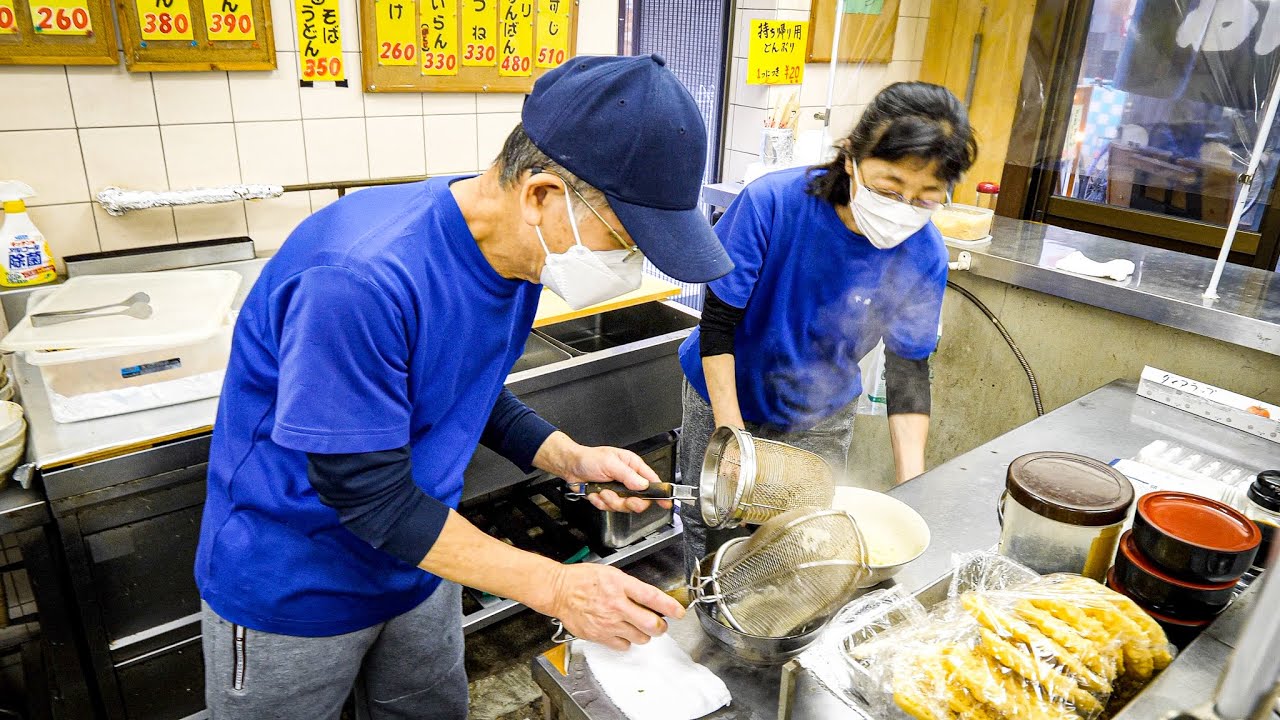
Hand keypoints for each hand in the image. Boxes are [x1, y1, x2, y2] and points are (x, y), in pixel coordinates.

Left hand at [535, 432, 669, 512]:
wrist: (570, 467)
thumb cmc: (589, 458)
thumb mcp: (610, 463)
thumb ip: (628, 475)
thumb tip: (643, 484)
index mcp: (633, 467)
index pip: (652, 481)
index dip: (660, 493)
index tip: (666, 501)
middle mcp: (628, 480)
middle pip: (640, 500)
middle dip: (630, 502)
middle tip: (625, 499)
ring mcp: (618, 491)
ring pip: (624, 506)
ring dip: (611, 501)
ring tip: (603, 491)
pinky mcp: (608, 499)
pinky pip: (609, 508)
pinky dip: (600, 502)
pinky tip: (596, 493)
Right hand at [544, 563, 684, 650]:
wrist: (559, 591)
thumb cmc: (583, 580)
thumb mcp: (612, 574)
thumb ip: (632, 587)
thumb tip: (651, 599)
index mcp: (621, 585)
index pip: (652, 597)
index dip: (670, 607)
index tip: (679, 612)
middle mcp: (617, 605)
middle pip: (651, 624)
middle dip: (660, 626)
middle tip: (659, 624)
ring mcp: (608, 623)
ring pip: (640, 638)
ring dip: (644, 634)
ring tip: (638, 626)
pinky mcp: (599, 636)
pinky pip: (623, 645)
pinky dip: (627, 641)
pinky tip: (622, 631)